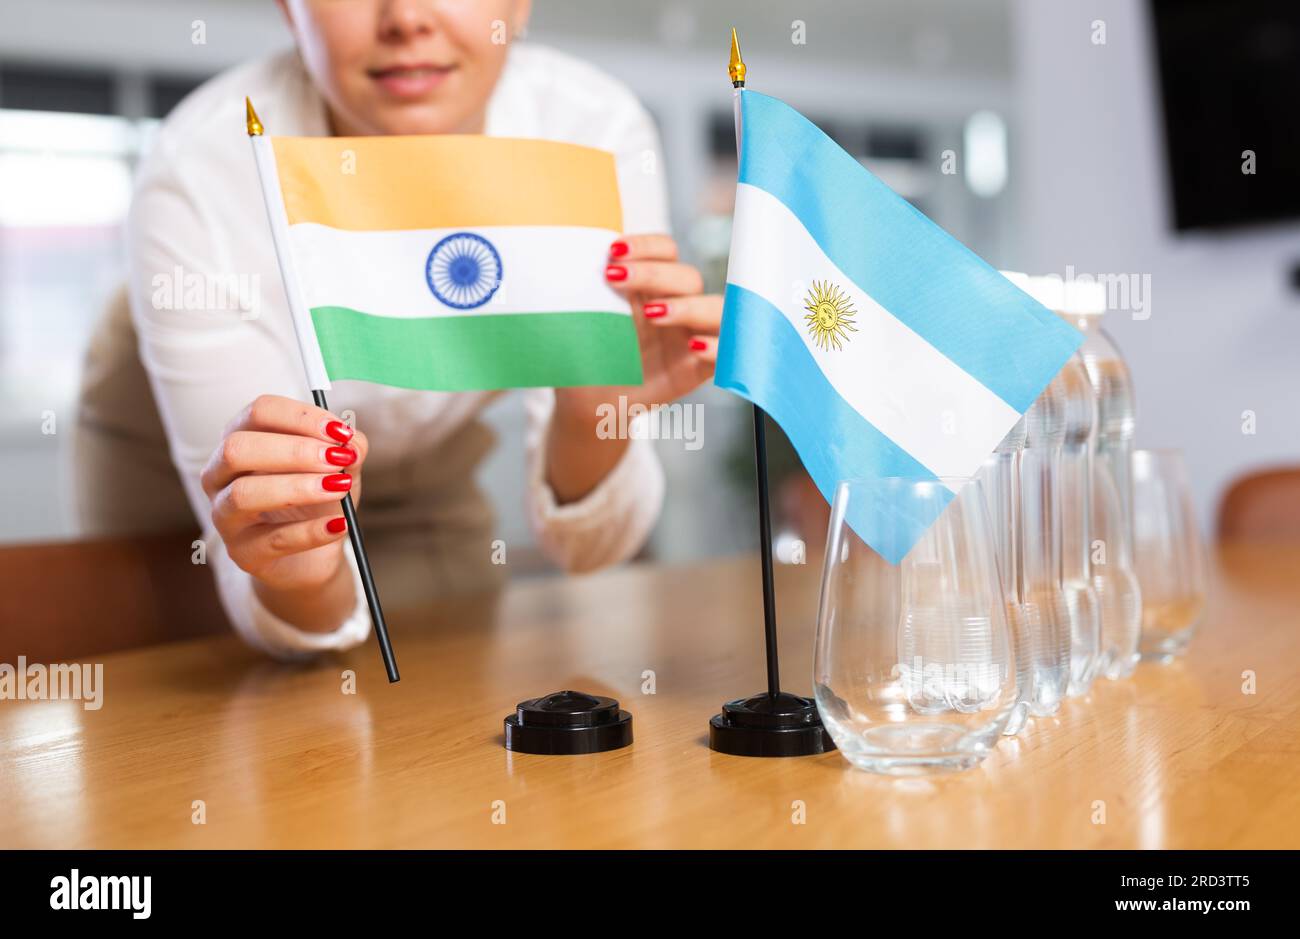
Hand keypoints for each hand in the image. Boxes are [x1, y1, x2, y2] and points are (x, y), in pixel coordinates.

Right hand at [200, 395, 368, 629]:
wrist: (314, 555)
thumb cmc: (318, 501)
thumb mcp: (340, 468)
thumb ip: (348, 450)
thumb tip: (351, 443)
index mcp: (242, 440)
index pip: (259, 413)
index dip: (300, 417)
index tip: (339, 432)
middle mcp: (220, 475)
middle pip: (238, 449)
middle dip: (293, 451)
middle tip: (336, 458)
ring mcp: (225, 516)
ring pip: (244, 495)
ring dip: (298, 488)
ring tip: (339, 488)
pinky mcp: (242, 553)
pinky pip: (272, 540)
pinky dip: (310, 531)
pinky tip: (339, 525)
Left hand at [545, 235, 721, 502]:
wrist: (588, 406)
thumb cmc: (584, 357)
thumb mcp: (576, 323)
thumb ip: (577, 296)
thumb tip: (554, 266)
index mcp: (650, 286)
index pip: (665, 251)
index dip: (646, 246)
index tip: (612, 252)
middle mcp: (676, 305)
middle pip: (686, 276)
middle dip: (653, 273)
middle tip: (615, 278)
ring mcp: (691, 336)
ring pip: (715, 308)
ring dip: (688, 307)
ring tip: (654, 316)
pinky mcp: (699, 368)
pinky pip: (725, 353)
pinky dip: (717, 347)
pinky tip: (694, 347)